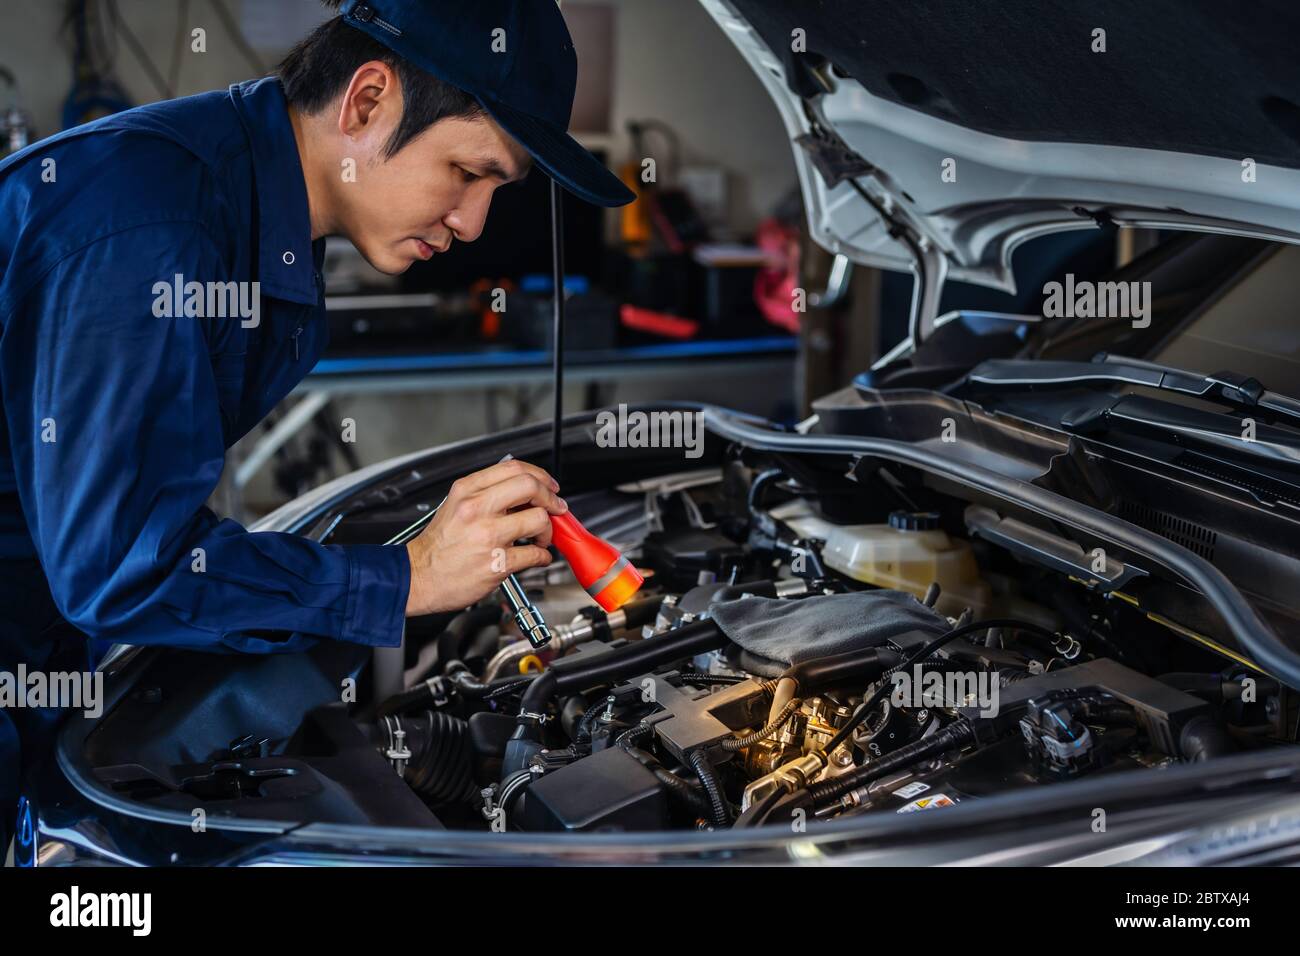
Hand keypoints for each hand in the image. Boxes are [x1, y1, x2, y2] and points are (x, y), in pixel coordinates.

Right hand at [404, 459, 566, 615]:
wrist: (417, 577)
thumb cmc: (437, 546)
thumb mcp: (454, 505)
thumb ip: (485, 493)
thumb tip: (523, 491)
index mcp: (467, 491)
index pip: (514, 468)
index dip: (540, 475)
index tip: (549, 486)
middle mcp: (477, 509)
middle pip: (531, 487)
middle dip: (551, 498)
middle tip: (556, 508)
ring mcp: (488, 536)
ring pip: (539, 520)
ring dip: (548, 531)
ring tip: (541, 538)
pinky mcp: (497, 563)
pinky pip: (535, 554)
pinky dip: (542, 556)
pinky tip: (536, 556)